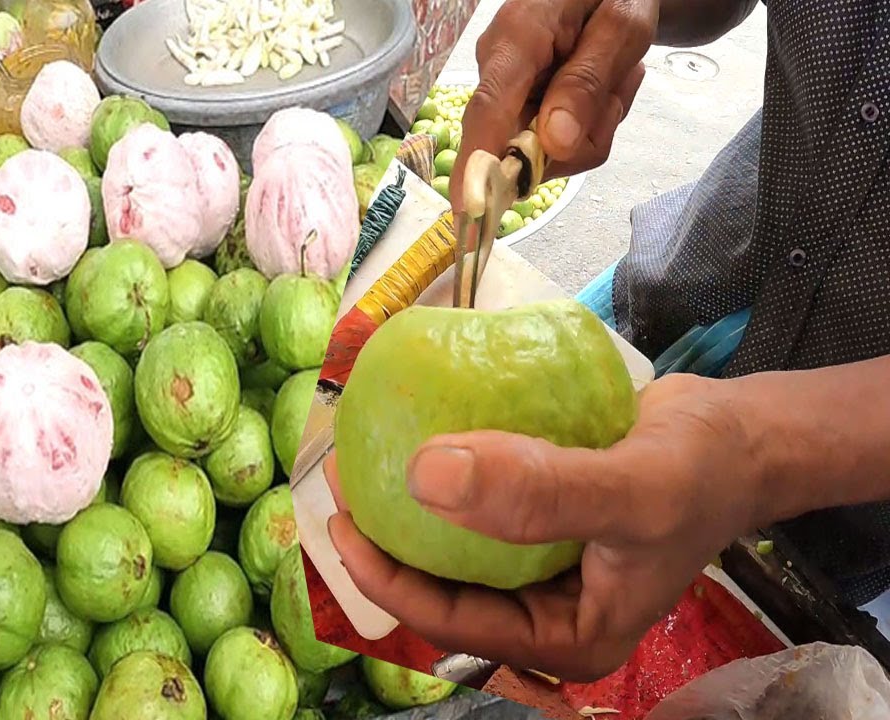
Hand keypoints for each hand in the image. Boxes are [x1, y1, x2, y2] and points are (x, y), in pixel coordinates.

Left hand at [325, 373, 767, 680]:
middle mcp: (546, 613)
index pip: (451, 622)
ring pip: (453, 550)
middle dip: (385, 544)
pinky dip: (444, 478)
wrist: (743, 435)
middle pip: (441, 590)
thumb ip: (537, 493)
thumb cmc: (702, 471)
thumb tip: (425, 477)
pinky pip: (475, 510)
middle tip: (341, 482)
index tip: (341, 522)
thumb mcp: (627, 489)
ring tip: (361, 458)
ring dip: (407, 510)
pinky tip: (411, 436)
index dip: (385, 579)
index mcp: (566, 639)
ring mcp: (540, 569)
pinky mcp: (537, 523)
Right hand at [450, 0, 654, 203]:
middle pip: (521, 145)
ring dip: (593, 125)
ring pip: (545, 153)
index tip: (470, 212)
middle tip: (625, 79)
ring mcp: (505, 94)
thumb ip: (588, 81)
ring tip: (616, 73)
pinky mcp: (517, 110)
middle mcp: (497, 70)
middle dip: (582, 135)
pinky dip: (589, 124)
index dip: (477, 167)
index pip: (488, 112)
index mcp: (516, 39)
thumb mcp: (622, 25)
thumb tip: (554, 143)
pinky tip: (603, 85)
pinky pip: (554, 146)